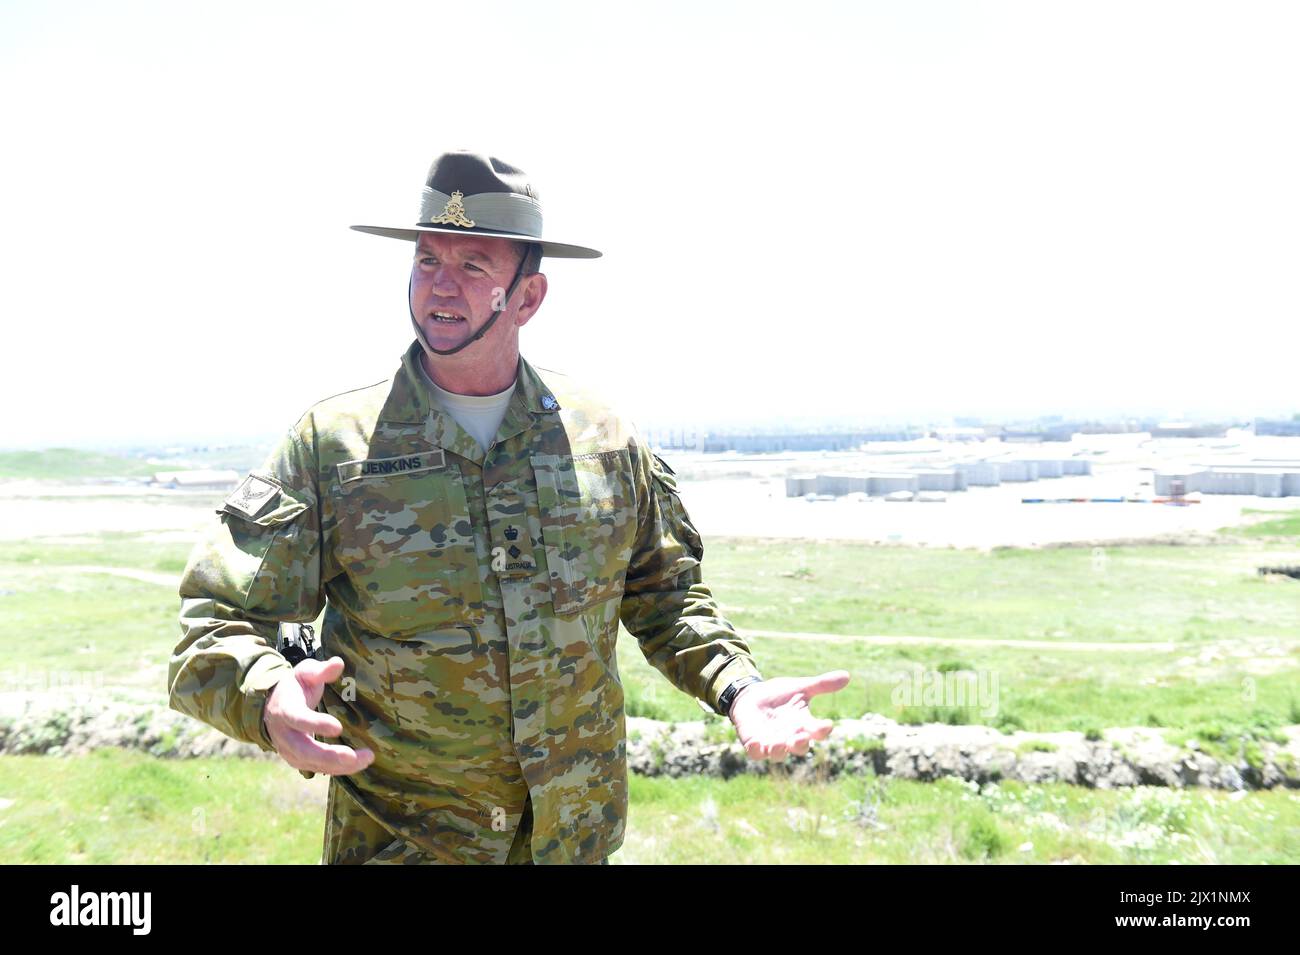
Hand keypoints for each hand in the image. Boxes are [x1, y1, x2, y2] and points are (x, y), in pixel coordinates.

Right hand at [263, 656, 374, 774]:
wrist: (273, 706)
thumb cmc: (294, 686)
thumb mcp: (304, 672)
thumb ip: (320, 670)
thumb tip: (338, 663)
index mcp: (284, 709)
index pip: (297, 719)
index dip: (315, 724)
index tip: (338, 728)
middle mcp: (284, 734)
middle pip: (304, 750)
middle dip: (328, 756)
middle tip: (353, 756)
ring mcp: (288, 750)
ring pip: (312, 763)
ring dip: (339, 765)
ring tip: (366, 758)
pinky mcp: (297, 760)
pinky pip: (317, 768)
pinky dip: (337, 769)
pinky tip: (358, 763)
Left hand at [729, 670, 850, 761]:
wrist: (751, 696)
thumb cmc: (779, 695)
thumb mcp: (801, 687)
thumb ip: (822, 685)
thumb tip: (847, 675)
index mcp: (804, 725)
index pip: (817, 731)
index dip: (822, 729)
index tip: (827, 725)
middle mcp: (790, 737)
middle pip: (800, 747)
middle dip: (800, 744)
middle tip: (801, 737)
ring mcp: (771, 742)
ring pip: (778, 754)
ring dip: (778, 751)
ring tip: (778, 743)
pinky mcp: (753, 743)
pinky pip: (755, 753)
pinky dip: (755, 750)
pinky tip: (754, 743)